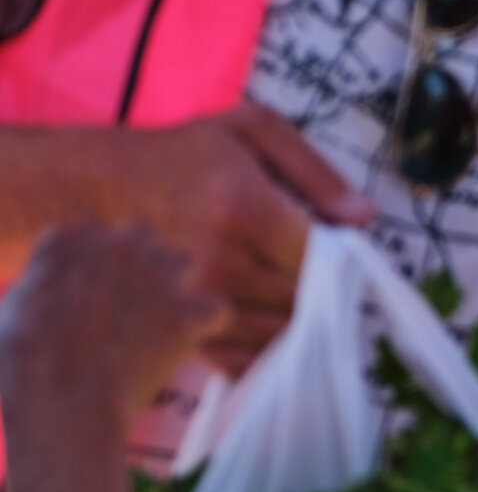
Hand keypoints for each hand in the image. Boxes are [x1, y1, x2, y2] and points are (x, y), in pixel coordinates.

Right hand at [0, 224, 224, 419]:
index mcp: (66, 241)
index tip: (90, 290)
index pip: (91, 234)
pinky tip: (193, 339)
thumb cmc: (19, 367)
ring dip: (176, 286)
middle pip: (140, 238)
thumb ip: (33, 289)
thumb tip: (43, 296)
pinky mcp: (186, 312)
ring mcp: (157, 276)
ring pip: (183, 262)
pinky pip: (215, 308)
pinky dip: (206, 324)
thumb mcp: (6, 314)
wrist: (59, 400)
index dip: (94, 264)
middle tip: (128, 303)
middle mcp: (117, 247)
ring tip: (161, 320)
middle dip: (138, 264)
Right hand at [79, 103, 373, 371]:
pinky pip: (242, 359)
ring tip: (298, 297)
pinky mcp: (180, 327)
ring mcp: (196, 300)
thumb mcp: (252, 131)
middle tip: (330, 278)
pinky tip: (270, 325)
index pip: (321, 256)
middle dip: (328, 293)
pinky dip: (267, 352)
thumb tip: (364, 218)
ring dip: (301, 323)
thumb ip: (315, 171)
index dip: (347, 260)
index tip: (350, 254)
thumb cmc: (185, 154)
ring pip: (278, 333)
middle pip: (304, 299)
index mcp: (244, 209)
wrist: (99, 187)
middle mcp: (220, 262)